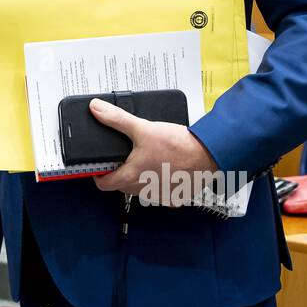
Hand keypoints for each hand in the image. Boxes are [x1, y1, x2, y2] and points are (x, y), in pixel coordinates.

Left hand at [88, 97, 217, 203]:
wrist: (209, 155)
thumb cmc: (179, 146)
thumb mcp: (143, 128)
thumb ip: (117, 119)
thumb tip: (97, 109)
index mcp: (131, 177)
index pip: (104, 184)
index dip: (98, 175)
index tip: (99, 167)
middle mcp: (144, 190)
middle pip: (121, 186)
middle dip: (119, 174)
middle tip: (123, 158)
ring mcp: (160, 196)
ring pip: (141, 190)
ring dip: (139, 179)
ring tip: (145, 161)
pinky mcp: (175, 197)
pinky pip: (160, 193)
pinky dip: (158, 183)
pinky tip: (164, 169)